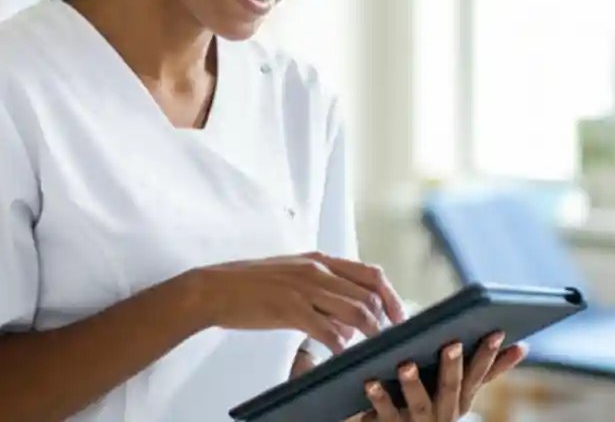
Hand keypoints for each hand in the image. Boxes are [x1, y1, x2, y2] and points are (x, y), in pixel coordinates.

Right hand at [191, 251, 406, 353]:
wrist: (216, 288)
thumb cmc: (252, 284)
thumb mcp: (293, 274)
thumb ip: (321, 287)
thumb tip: (345, 317)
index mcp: (320, 260)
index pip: (370, 273)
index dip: (391, 295)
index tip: (398, 314)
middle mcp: (317, 270)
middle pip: (368, 294)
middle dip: (383, 318)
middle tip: (386, 336)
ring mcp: (305, 288)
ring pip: (354, 311)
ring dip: (367, 332)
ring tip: (369, 346)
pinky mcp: (290, 309)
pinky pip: (327, 330)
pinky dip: (339, 344)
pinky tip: (339, 353)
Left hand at [356, 332, 527, 420]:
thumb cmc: (435, 403)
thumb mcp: (463, 388)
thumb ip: (489, 369)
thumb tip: (524, 346)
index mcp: (462, 397)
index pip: (479, 373)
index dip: (488, 354)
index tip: (496, 332)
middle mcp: (445, 412)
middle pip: (452, 387)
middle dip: (453, 366)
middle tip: (452, 344)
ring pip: (420, 404)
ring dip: (414, 384)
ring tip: (406, 364)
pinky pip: (385, 413)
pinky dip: (379, 398)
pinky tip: (370, 381)